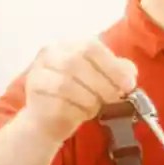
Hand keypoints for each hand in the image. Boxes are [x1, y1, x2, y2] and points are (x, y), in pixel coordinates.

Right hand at [23, 39, 137, 142]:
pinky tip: (82, 113)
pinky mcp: (34, 94)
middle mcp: (51, 54)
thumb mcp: (102, 81)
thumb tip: (129, 75)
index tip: (128, 85)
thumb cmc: (78, 96)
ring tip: (97, 107)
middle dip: (102, 83)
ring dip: (89, 98)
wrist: (49, 120)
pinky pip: (57, 102)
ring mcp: (39, 73)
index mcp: (70, 44)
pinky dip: (75, 109)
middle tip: (116, 98)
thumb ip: (118, 72)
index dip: (112, 67)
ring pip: (66, 83)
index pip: (91, 47)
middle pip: (77, 62)